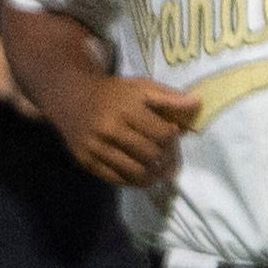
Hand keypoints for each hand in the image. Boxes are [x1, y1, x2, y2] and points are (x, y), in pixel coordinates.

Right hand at [46, 75, 198, 189]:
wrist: (71, 98)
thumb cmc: (112, 92)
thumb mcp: (141, 87)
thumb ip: (169, 97)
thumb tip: (196, 105)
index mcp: (128, 109)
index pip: (162, 134)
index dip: (173, 140)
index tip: (172, 138)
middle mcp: (111, 129)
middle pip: (150, 154)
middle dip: (164, 160)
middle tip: (169, 162)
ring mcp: (97, 147)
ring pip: (134, 171)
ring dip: (151, 176)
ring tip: (158, 174)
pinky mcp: (86, 161)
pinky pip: (115, 178)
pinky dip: (131, 181)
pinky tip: (139, 177)